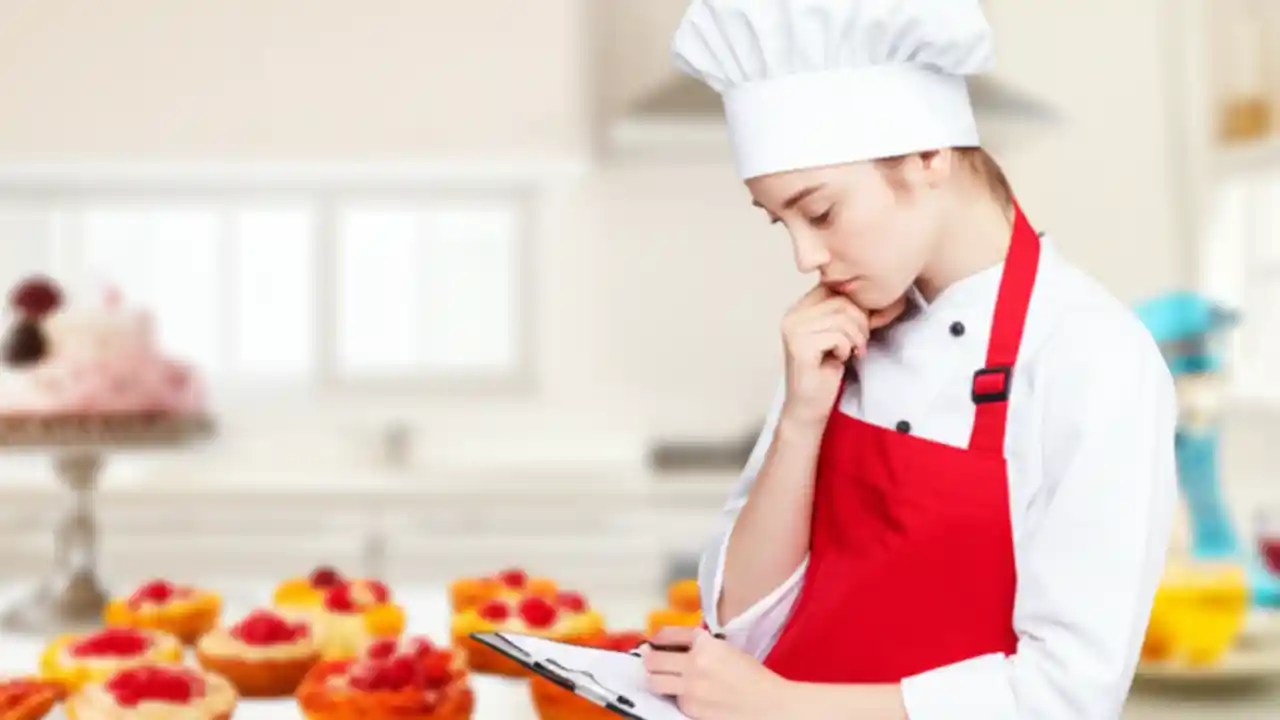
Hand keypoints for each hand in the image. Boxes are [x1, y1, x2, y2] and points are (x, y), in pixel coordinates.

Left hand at [642, 627, 795, 719]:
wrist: (768, 705)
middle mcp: (694, 664)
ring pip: (655, 683)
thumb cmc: (754, 676)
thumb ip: (703, 645)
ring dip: (655, 679)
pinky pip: (674, 701)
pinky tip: (685, 695)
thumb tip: (679, 646)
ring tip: (659, 678)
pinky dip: (677, 697)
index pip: (670, 634)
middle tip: (650, 659)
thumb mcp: (728, 649)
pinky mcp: (691, 710)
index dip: (658, 637)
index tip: (654, 639)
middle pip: (653, 660)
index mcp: (706, 644)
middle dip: (649, 659)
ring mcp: (690, 689)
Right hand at [780, 287, 906, 425]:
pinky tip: (839, 359)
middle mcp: (792, 316)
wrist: (809, 406)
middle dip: (860, 322)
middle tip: (860, 342)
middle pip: (840, 301)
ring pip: (841, 318)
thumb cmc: (825, 371)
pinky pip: (837, 336)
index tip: (861, 326)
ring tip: (851, 351)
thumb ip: (847, 312)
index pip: (833, 287)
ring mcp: (793, 331)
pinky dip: (846, 348)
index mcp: (799, 309)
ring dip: (855, 337)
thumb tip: (877, 293)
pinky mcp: (800, 347)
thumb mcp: (838, 334)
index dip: (855, 305)